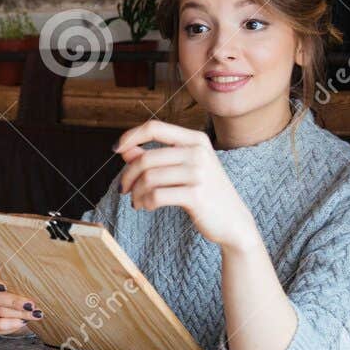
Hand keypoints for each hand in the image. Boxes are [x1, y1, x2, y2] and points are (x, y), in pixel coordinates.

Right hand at [0, 273, 41, 334]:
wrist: (7, 300)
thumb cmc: (8, 281)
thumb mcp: (6, 273)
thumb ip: (11, 271)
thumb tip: (29, 266)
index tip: (4, 286)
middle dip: (14, 302)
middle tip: (31, 303)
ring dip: (19, 313)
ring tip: (35, 312)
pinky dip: (10, 324)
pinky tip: (23, 321)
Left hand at [115, 120, 261, 250]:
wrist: (234, 221)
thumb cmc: (205, 193)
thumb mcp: (183, 170)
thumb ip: (155, 158)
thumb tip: (124, 150)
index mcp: (196, 139)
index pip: (155, 127)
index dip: (131, 136)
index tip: (115, 149)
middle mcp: (198, 152)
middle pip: (147, 158)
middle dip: (128, 175)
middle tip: (123, 189)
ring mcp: (199, 173)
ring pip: (149, 178)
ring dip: (135, 193)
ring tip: (136, 201)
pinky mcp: (196, 195)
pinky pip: (156, 196)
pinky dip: (144, 202)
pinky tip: (145, 207)